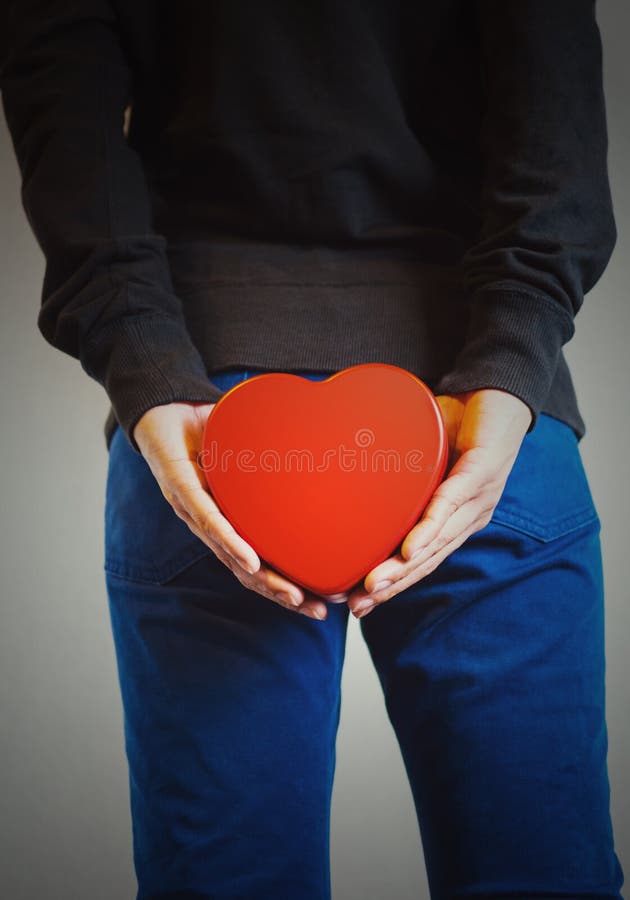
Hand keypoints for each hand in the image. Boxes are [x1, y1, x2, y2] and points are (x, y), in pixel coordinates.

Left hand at [133, 401, 336, 619]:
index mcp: (226, 521)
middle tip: (318, 611)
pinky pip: (207, 519)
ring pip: (229, 555)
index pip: (256, 566)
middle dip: (282, 595)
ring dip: (263, 579)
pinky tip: (250, 560)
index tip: (321, 601)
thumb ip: (281, 465)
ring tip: (293, 596)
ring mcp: (192, 508)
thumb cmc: (209, 432)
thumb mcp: (253, 453)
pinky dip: (230, 541)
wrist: (163, 405)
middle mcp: (208, 524)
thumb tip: (325, 460)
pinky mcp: (179, 487)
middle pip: (246, 572)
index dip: (285, 587)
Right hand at [346, 388, 532, 618]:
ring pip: (437, 541)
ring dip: (405, 568)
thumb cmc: (458, 424)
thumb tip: (350, 475)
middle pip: (429, 560)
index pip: (424, 560)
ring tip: (375, 585)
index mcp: (457, 518)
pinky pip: (450, 504)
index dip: (395, 584)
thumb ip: (397, 474)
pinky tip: (409, 549)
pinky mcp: (482, 473)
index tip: (360, 603)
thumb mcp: (421, 457)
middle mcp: (470, 516)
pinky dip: (429, 529)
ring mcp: (479, 498)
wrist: (501, 389)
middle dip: (393, 587)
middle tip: (358, 605)